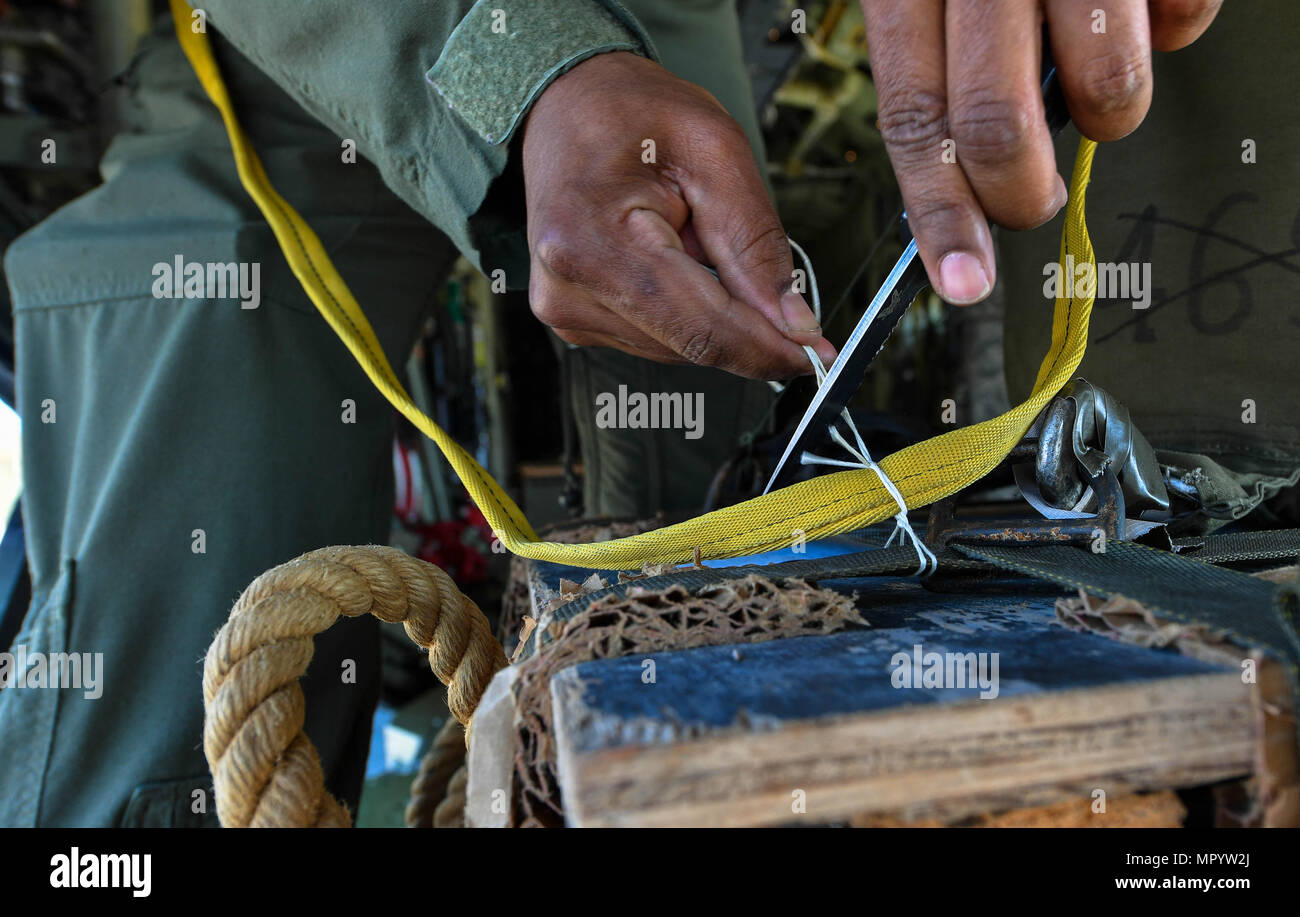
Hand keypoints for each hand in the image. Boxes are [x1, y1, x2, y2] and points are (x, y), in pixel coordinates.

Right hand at [522, 52, 835, 379]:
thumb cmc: (631, 114)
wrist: (570, 104)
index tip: (817, 356)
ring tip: (698, 242)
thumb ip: (756, 244)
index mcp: (592, 241)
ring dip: (714, 314)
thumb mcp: (716, 153)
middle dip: (750, 330)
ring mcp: (565, 308)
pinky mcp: (574, 319)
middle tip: (784, 297)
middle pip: (691, 344)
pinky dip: (687, 312)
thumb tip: (793, 322)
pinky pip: (658, 339)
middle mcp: (568, 287)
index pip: (698, 326)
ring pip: (679, 349)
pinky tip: (678, 260)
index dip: (766, 348)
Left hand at [859, 0, 1221, 304]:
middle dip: (1018, 195)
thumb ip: (941, 65)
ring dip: (1107, 113)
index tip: (959, 282)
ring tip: (1096, 75)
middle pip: (994, 126)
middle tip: (1029, 203)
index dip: (935, 215)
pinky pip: (1182, 20)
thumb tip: (957, 181)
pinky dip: (1170, 29)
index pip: (912, 119)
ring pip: (1105, 88)